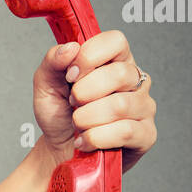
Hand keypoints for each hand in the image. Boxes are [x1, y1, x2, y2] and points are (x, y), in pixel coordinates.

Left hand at [33, 30, 156, 172]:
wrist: (58, 150)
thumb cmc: (59, 115)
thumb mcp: (46, 85)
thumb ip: (53, 61)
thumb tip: (70, 48)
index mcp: (114, 61)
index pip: (116, 41)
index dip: (90, 56)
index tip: (70, 75)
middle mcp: (135, 81)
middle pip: (120, 74)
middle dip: (85, 92)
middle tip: (73, 104)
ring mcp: (144, 107)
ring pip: (120, 105)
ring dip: (87, 118)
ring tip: (77, 124)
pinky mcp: (146, 134)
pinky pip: (125, 131)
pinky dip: (95, 137)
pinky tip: (84, 141)